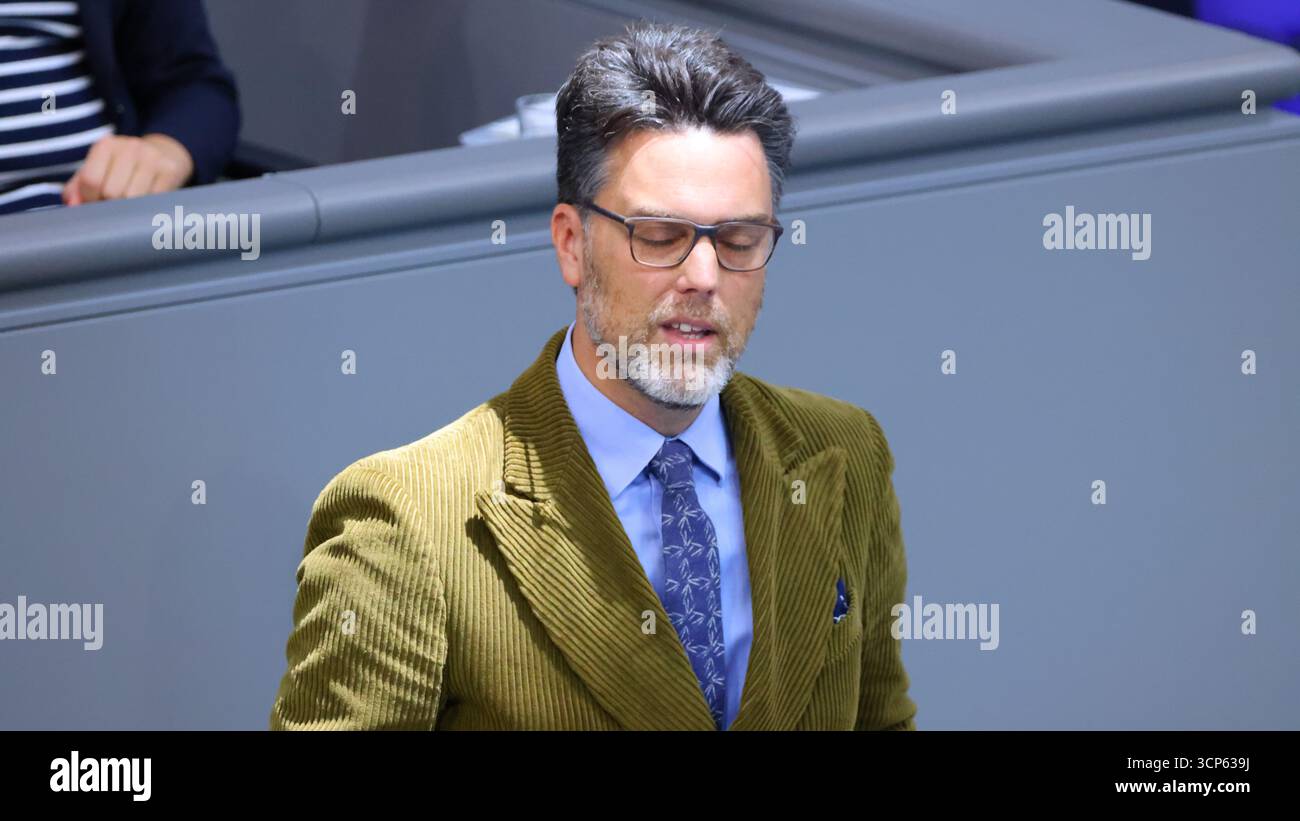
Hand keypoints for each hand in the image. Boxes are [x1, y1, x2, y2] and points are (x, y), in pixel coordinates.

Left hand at [62, 133, 193, 205]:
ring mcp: (152, 158)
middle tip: (114, 206)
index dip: (90, 199)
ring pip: (133, 199)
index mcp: (106, 145)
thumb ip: (78, 187)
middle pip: (112, 192)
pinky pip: (153, 200)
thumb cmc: (123, 168)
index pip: (91, 180)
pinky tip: (146, 203)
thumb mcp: (99, 170)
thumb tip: (73, 205)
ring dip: (129, 209)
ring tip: (130, 205)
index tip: (96, 203)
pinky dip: (147, 207)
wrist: (164, 154)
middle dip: (110, 205)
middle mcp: (130, 147)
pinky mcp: (170, 171)